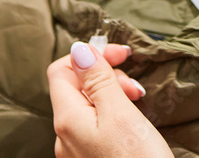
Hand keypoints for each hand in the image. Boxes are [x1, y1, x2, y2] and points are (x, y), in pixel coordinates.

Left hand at [48, 41, 173, 157]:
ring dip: (112, 93)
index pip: (60, 71)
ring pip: (87, 106)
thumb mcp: (121, 113)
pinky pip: (95, 124)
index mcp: (67, 120)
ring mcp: (77, 149)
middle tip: (134, 85)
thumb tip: (80, 50)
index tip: (120, 54)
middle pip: (75, 87)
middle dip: (106, 75)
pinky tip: (131, 119)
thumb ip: (98, 80)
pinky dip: (113, 112)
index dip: (89, 55)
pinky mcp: (91, 157)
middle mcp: (66, 135)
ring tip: (137, 100)